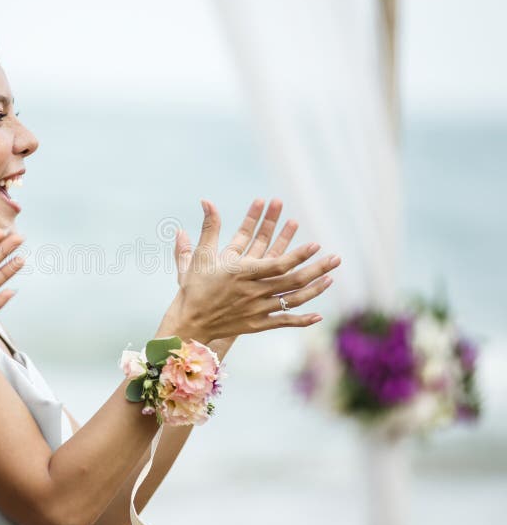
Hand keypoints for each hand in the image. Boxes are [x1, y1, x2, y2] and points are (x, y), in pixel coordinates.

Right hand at [161, 198, 340, 340]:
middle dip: (316, 267)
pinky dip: (302, 320)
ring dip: (314, 289)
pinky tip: (318, 316)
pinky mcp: (257, 324)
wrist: (189, 322)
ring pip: (292, 300)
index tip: (315, 245)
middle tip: (336, 257)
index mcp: (240, 274)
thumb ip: (208, 228)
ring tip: (331, 277)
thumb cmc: (193, 287)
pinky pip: (283, 321)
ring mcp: (257, 309)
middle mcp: (252, 291)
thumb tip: (206, 200)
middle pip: (292, 280)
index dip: (297, 255)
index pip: (277, 264)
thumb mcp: (198, 256)